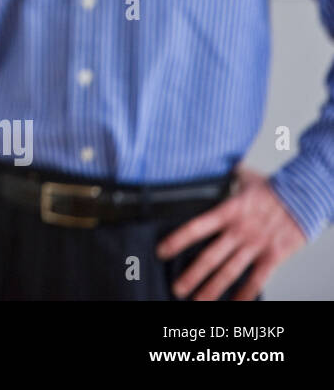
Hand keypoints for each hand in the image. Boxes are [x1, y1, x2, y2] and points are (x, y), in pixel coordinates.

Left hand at [155, 166, 305, 299]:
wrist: (306, 195)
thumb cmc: (274, 188)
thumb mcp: (245, 177)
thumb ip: (228, 175)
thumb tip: (220, 164)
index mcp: (228, 211)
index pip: (196, 227)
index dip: (177, 240)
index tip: (162, 252)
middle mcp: (239, 231)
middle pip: (210, 257)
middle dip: (192, 275)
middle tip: (178, 289)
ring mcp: (255, 245)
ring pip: (229, 271)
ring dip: (212, 288)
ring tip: (198, 301)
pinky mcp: (273, 255)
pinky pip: (257, 278)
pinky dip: (245, 293)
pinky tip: (233, 304)